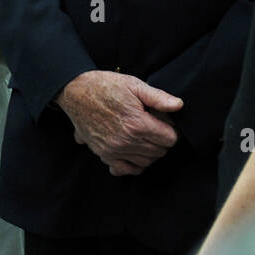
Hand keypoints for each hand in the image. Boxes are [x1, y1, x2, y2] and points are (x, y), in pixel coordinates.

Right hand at [57, 70, 182, 175]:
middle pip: (160, 151)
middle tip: (151, 125)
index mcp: (137, 124)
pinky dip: (132, 164)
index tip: (162, 120)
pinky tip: (132, 152)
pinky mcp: (102, 153)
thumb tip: (178, 106)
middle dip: (160, 139)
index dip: (170, 128)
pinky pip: (125, 169)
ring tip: (140, 135)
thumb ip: (158, 97)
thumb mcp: (133, 84)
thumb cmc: (104, 86)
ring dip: (148, 151)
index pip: (170, 139)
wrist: (75, 91)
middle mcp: (126, 141)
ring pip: (146, 162)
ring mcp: (113, 149)